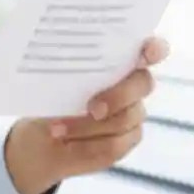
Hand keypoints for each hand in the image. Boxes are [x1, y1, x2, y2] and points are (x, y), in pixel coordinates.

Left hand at [2, 37, 169, 193]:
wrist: (38, 137)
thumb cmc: (47, 98)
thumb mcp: (49, 79)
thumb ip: (66, 70)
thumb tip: (64, 61)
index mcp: (118, 59)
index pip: (150, 49)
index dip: (154, 49)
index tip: (148, 52)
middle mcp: (131, 85)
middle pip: (143, 84)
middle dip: (118, 95)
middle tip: (92, 108)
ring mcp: (132, 114)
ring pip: (125, 119)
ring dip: (87, 125)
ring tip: (56, 128)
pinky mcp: (125, 141)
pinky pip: (114, 145)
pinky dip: (86, 143)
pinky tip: (65, 140)